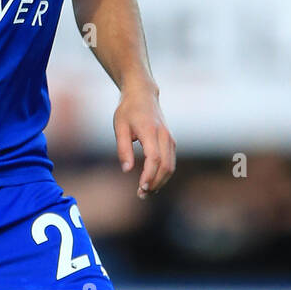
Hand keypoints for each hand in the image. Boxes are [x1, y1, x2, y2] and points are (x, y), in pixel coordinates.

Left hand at [113, 83, 175, 198]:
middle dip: (155, 183)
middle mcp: (164, 135)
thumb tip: (127, 170)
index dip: (149, 175)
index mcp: (150, 131)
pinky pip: (171, 162)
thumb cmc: (128, 110)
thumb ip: (123, 148)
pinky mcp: (170, 141)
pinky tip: (152, 183)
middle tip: (141, 194)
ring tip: (145, 192)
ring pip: (171, 166)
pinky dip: (163, 175)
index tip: (141, 188)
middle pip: (166, 165)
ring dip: (160, 181)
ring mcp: (169, 138)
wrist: (143, 95)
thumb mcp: (120, 127)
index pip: (154, 158)